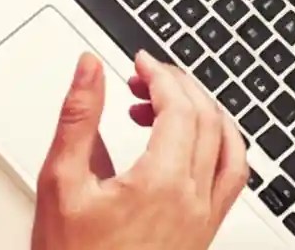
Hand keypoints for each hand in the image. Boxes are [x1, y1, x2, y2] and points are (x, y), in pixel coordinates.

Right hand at [31, 51, 247, 249]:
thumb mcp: (60, 182)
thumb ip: (77, 117)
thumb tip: (89, 69)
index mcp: (161, 184)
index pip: (179, 107)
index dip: (160, 74)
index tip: (139, 63)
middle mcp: (193, 201)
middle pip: (208, 121)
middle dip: (179, 87)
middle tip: (146, 76)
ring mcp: (205, 220)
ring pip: (231, 148)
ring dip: (207, 114)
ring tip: (172, 103)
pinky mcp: (205, 234)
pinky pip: (233, 179)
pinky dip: (221, 147)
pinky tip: (193, 145)